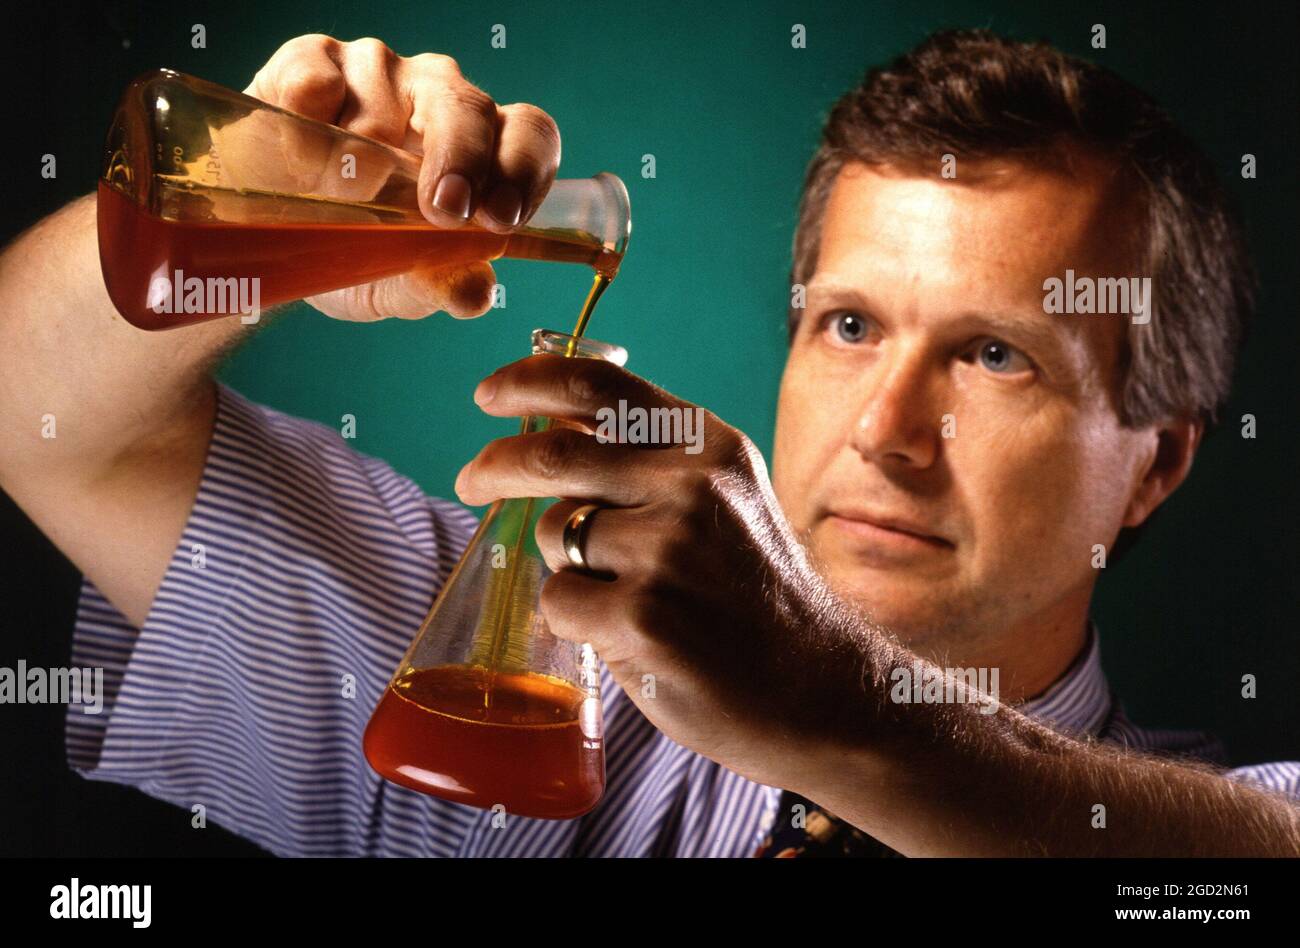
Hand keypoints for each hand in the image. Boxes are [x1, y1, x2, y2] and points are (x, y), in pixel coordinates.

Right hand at [244, 35, 560, 320]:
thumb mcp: (396, 282)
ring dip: (360, 159)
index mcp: (480, 149)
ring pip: (384, 94)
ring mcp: (377, 73)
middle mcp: (438, 98)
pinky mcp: (313, 60)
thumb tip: (476, 293)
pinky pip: (318, 79)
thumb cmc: (347, 247)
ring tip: (340, 199)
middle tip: (441, 211)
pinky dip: (308, 122)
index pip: (528, 135)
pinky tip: (299, 162)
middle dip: (461, 159)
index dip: (522, 170)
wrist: (261, 233)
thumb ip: (439, 283)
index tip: (499, 218)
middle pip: (469, 107)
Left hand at [454, 354, 890, 790]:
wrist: (820, 686)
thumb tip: (552, 429)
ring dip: (563, 562)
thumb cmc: (757, 596)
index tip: (489, 394)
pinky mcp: (642, 616)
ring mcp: (666, 549)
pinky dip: (575, 617)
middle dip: (493, 466)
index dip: (528, 380)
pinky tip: (628, 633)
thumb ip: (650, 462)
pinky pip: (558, 599)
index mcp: (707, 445)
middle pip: (550, 454)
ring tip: (622, 594)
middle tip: (471, 480)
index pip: (597, 385)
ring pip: (552, 534)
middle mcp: (689, 484)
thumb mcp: (725, 500)